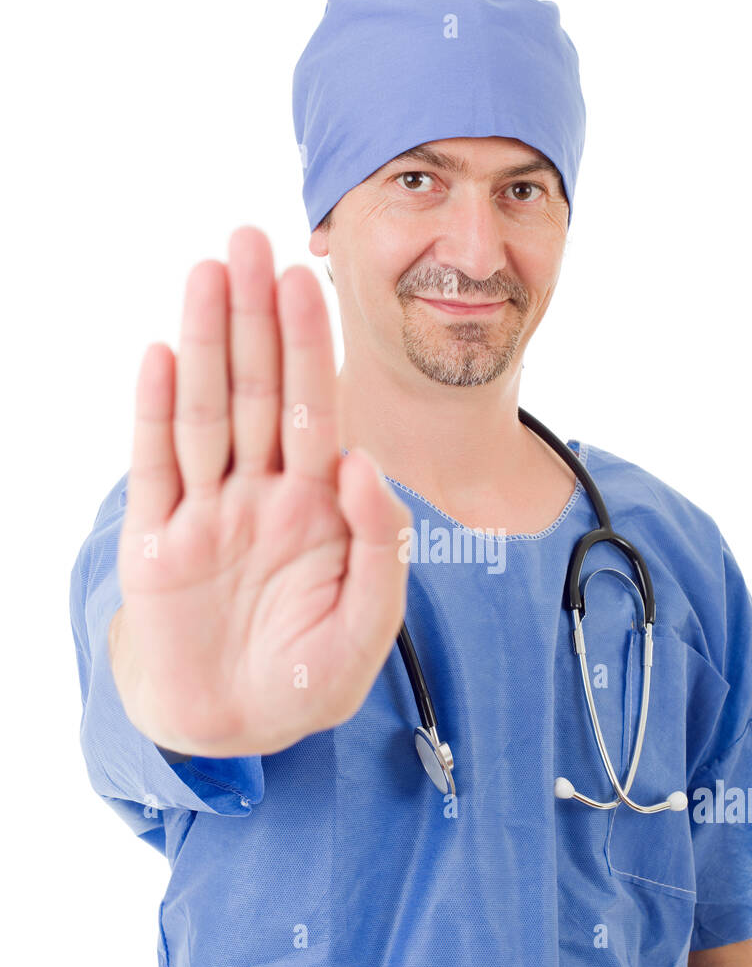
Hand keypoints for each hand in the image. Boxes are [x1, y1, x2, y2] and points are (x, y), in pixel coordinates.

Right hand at [112, 226, 411, 756]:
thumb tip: (364, 462)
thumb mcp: (368, 623)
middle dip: (255, 318)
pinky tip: (162, 352)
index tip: (309, 280)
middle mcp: (260, 496)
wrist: (237, 728)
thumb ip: (380, 544)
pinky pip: (157, 466)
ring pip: (204, 412)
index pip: (314, 409)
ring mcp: (207, 513)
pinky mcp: (159, 543)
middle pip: (256, 391)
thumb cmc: (308, 677)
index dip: (310, 345)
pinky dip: (156, 410)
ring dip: (205, 343)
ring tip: (207, 272)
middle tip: (250, 239)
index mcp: (318, 509)